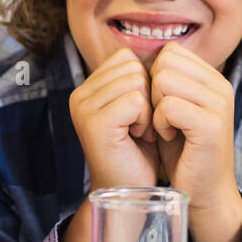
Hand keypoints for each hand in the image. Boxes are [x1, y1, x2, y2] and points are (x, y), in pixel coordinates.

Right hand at [68, 48, 158, 190]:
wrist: (131, 191)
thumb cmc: (139, 151)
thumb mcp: (137, 107)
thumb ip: (138, 79)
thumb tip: (163, 50)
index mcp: (86, 89)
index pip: (126, 58)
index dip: (144, 82)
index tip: (139, 113)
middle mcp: (78, 95)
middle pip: (132, 67)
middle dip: (148, 95)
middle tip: (140, 125)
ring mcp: (83, 108)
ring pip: (136, 81)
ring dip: (149, 108)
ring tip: (138, 131)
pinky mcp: (95, 122)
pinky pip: (136, 100)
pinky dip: (146, 119)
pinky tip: (138, 137)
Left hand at [149, 42, 241, 241]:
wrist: (202, 190)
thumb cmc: (181, 150)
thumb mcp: (172, 109)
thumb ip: (164, 82)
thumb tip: (133, 58)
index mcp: (212, 78)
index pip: (170, 52)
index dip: (152, 76)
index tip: (157, 105)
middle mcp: (220, 86)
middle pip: (165, 62)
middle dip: (150, 90)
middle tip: (158, 118)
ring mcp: (219, 104)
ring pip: (164, 80)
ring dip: (153, 107)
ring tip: (164, 128)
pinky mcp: (211, 125)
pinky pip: (168, 106)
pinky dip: (159, 123)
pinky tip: (167, 138)